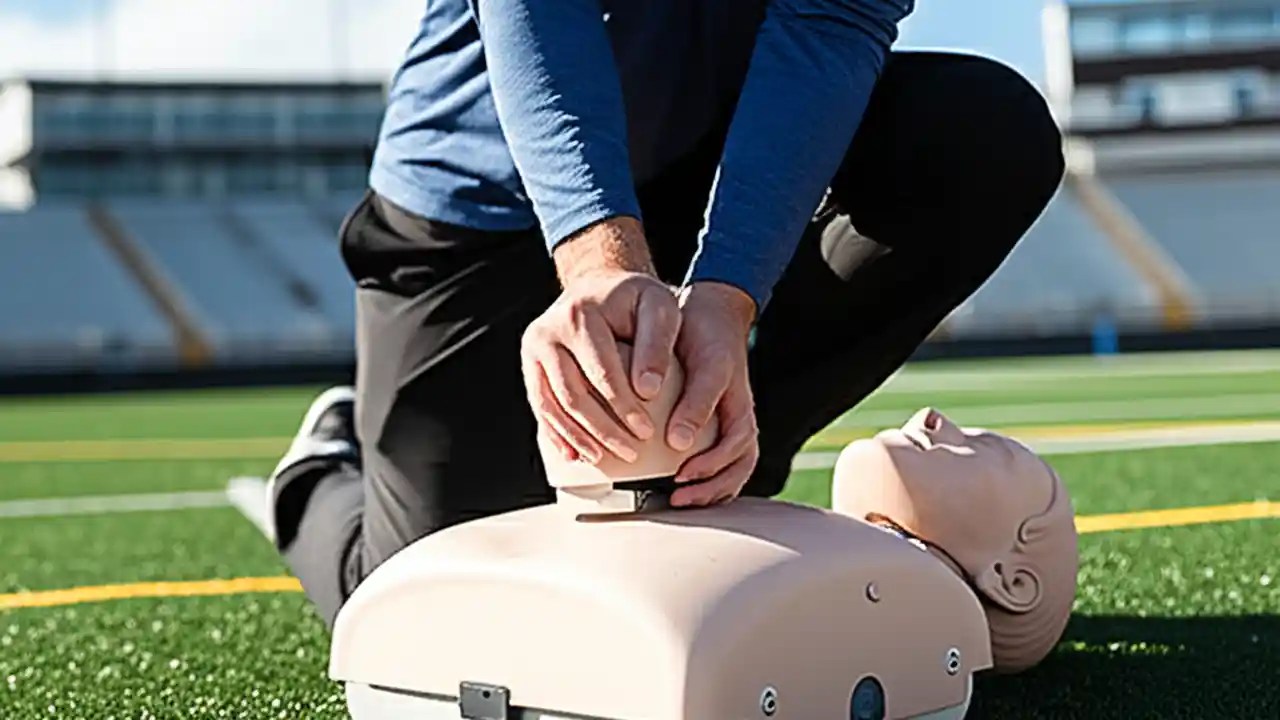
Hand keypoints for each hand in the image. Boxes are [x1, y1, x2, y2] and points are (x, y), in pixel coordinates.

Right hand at [521, 217, 681, 464]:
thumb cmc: (634, 298)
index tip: (646, 431)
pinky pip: (540, 405)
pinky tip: (573, 454)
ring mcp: (534, 348)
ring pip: (552, 405)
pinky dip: (556, 433)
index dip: (624, 408)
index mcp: (580, 315)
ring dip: (578, 438)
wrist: (599, 284)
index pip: (602, 374)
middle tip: (630, 451)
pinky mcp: (531, 364)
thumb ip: (657, 344)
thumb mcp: (659, 307)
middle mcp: (549, 331)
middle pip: (573, 395)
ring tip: (604, 458)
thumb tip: (647, 390)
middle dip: (603, 430)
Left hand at [667, 281, 759, 506]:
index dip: (711, 463)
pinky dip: (707, 480)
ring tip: (678, 500)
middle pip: (740, 465)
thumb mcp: (705, 362)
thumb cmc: (705, 333)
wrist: (710, 313)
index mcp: (739, 403)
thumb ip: (696, 400)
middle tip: (678, 498)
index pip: (737, 443)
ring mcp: (730, 422)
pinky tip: (681, 488)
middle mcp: (739, 417)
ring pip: (733, 468)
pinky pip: (721, 461)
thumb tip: (679, 443)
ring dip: (710, 489)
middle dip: (711, 487)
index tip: (681, 474)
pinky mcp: (718, 426)